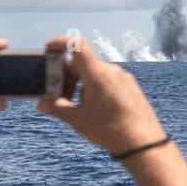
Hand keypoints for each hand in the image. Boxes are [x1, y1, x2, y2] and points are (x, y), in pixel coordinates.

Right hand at [35, 35, 164, 154]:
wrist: (143, 143)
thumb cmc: (111, 130)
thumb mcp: (78, 119)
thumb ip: (57, 108)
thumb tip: (43, 104)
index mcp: (97, 74)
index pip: (77, 45)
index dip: (60, 42)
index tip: (49, 48)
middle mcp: (112, 71)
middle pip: (83, 63)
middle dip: (67, 76)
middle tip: (59, 94)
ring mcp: (123, 78)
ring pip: (95, 73)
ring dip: (80, 83)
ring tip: (76, 105)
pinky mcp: (130, 87)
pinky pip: (108, 80)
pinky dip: (95, 87)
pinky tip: (93, 108)